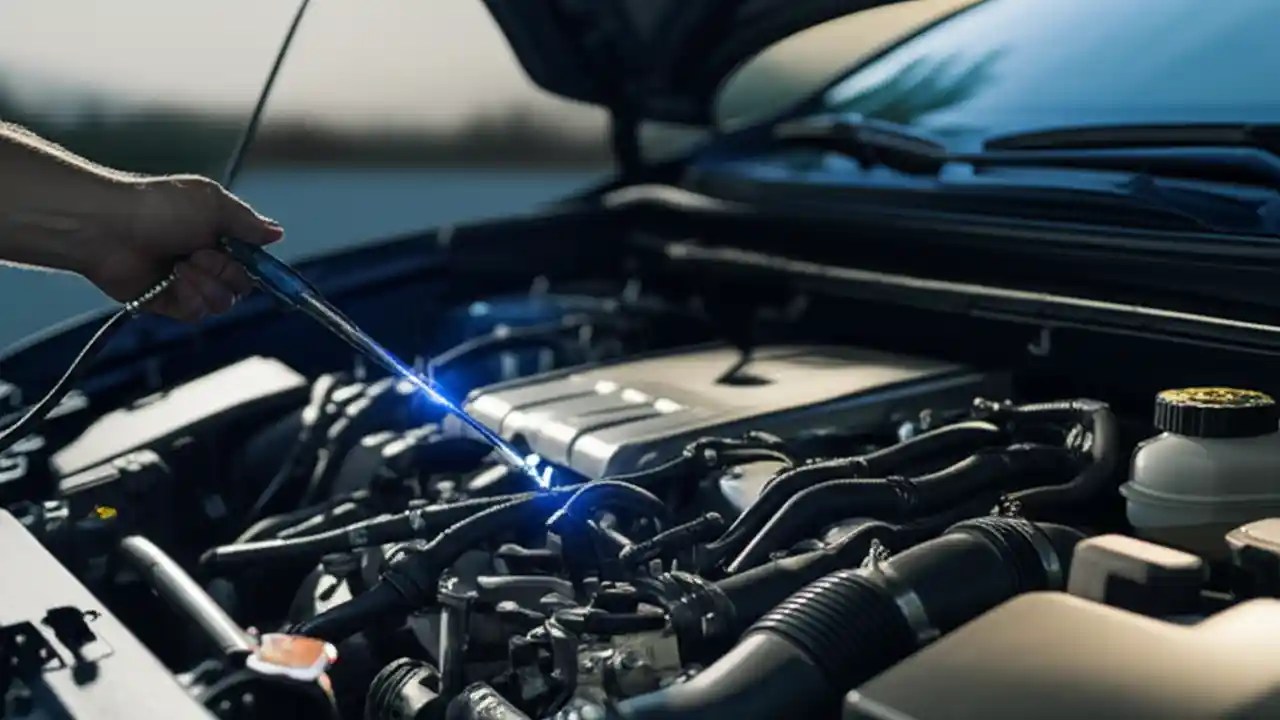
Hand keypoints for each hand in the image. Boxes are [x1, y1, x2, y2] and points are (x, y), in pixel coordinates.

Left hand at [84, 175, 282, 320]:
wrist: (108, 227)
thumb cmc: (158, 206)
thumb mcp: (213, 203)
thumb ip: (248, 222)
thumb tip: (276, 233)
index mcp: (219, 233)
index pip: (253, 260)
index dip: (261, 267)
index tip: (261, 267)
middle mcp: (206, 259)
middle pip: (242, 285)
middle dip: (227, 272)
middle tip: (201, 254)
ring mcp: (187, 282)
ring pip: (222, 302)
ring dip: (208, 285)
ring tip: (182, 266)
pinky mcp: (167, 302)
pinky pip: (197, 313)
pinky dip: (191, 298)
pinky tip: (174, 280)